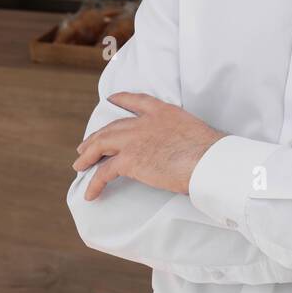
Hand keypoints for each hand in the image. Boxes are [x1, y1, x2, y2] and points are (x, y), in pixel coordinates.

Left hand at [72, 92, 225, 199]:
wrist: (209, 160)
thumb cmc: (212, 152)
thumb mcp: (196, 134)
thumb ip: (183, 138)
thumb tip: (188, 152)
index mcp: (164, 112)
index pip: (138, 101)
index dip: (122, 99)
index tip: (112, 99)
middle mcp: (146, 122)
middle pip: (113, 126)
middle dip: (96, 136)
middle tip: (85, 146)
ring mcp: (135, 139)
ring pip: (102, 144)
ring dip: (88, 155)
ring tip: (79, 165)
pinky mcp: (130, 160)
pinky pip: (104, 172)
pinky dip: (94, 183)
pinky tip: (91, 193)